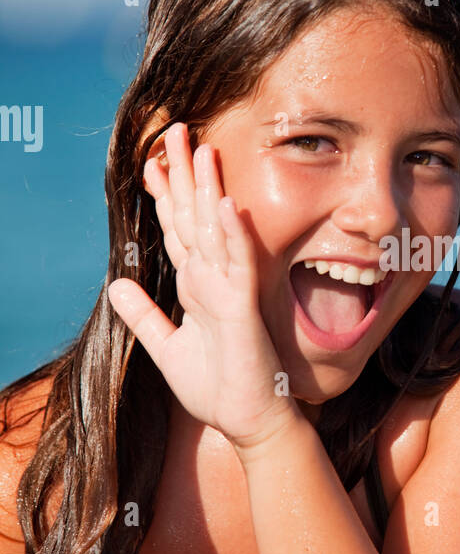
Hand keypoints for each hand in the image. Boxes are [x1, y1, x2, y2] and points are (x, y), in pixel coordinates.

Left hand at [107, 122, 296, 450]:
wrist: (249, 421)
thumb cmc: (216, 388)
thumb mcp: (166, 348)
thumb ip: (143, 316)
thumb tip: (116, 284)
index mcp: (198, 288)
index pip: (177, 231)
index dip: (163, 196)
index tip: (150, 162)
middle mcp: (215, 281)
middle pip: (194, 218)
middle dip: (183, 175)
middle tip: (174, 132)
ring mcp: (231, 291)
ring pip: (217, 230)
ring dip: (208, 190)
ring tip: (200, 151)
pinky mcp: (244, 310)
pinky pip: (238, 266)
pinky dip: (233, 236)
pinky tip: (227, 206)